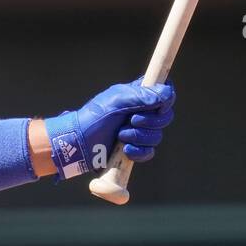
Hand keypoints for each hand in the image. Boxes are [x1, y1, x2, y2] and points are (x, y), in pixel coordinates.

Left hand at [44, 78, 175, 178]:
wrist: (79, 143)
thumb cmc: (94, 117)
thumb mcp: (116, 101)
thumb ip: (142, 96)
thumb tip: (166, 95)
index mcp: (138, 96)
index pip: (165, 93)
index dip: (165, 101)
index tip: (156, 106)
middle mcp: (141, 112)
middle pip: (165, 117)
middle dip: (149, 121)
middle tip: (130, 121)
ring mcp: (138, 132)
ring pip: (157, 136)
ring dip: (139, 137)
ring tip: (120, 135)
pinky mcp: (135, 149)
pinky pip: (149, 152)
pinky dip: (138, 151)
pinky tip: (125, 150)